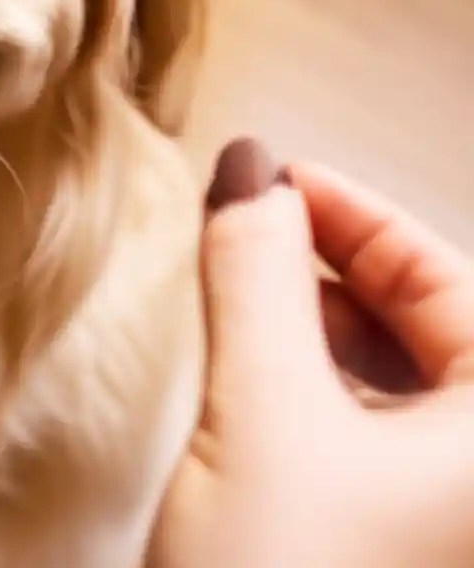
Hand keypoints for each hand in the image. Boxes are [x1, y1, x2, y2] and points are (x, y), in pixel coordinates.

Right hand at [151, 139, 473, 567]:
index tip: (269, 176)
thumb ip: (256, 274)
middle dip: (338, 268)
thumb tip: (245, 167)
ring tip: (248, 292)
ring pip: (407, 384)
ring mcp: (449, 518)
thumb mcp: (262, 414)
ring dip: (327, 326)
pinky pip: (383, 439)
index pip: (452, 279)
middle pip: (439, 328)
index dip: (354, 212)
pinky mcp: (408, 544)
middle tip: (249, 228)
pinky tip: (269, 375)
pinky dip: (325, 390)